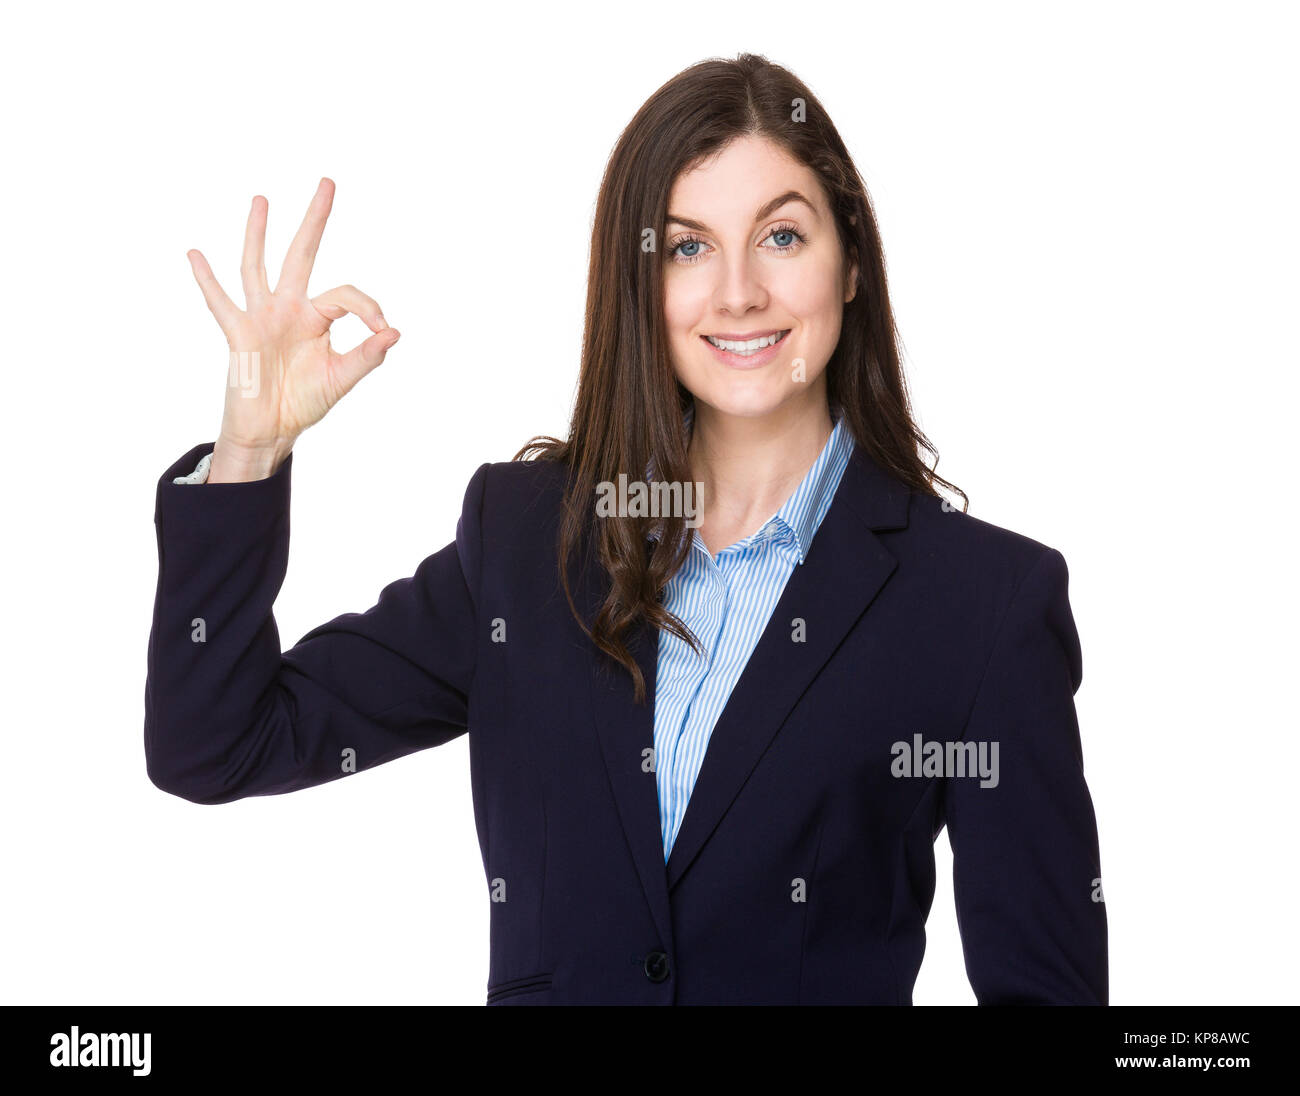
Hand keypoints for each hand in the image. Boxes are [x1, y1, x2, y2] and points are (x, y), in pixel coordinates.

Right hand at [186, 177, 399, 476]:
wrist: (272, 429)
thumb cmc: (303, 401)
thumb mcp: (342, 378)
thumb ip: (368, 356)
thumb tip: (395, 331)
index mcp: (316, 317)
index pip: (346, 295)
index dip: (369, 308)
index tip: (382, 329)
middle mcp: (288, 308)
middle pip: (302, 254)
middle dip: (315, 220)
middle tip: (329, 182)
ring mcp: (261, 317)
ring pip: (258, 266)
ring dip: (259, 234)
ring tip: (262, 200)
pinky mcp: (239, 333)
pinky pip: (220, 302)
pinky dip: (207, 280)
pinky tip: (195, 254)